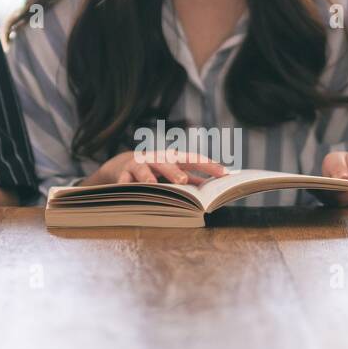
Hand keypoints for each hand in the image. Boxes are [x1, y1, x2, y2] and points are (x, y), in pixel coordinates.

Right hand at [84, 150, 227, 185]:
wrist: (125, 164)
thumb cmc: (158, 171)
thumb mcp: (175, 173)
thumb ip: (193, 181)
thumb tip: (215, 190)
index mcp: (174, 159)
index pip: (193, 159)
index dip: (208, 165)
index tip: (224, 173)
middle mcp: (157, 159)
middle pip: (168, 164)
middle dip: (175, 172)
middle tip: (184, 181)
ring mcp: (139, 164)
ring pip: (144, 169)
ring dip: (147, 177)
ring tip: (151, 185)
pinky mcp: (123, 173)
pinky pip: (123, 180)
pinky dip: (124, 185)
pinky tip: (125, 190)